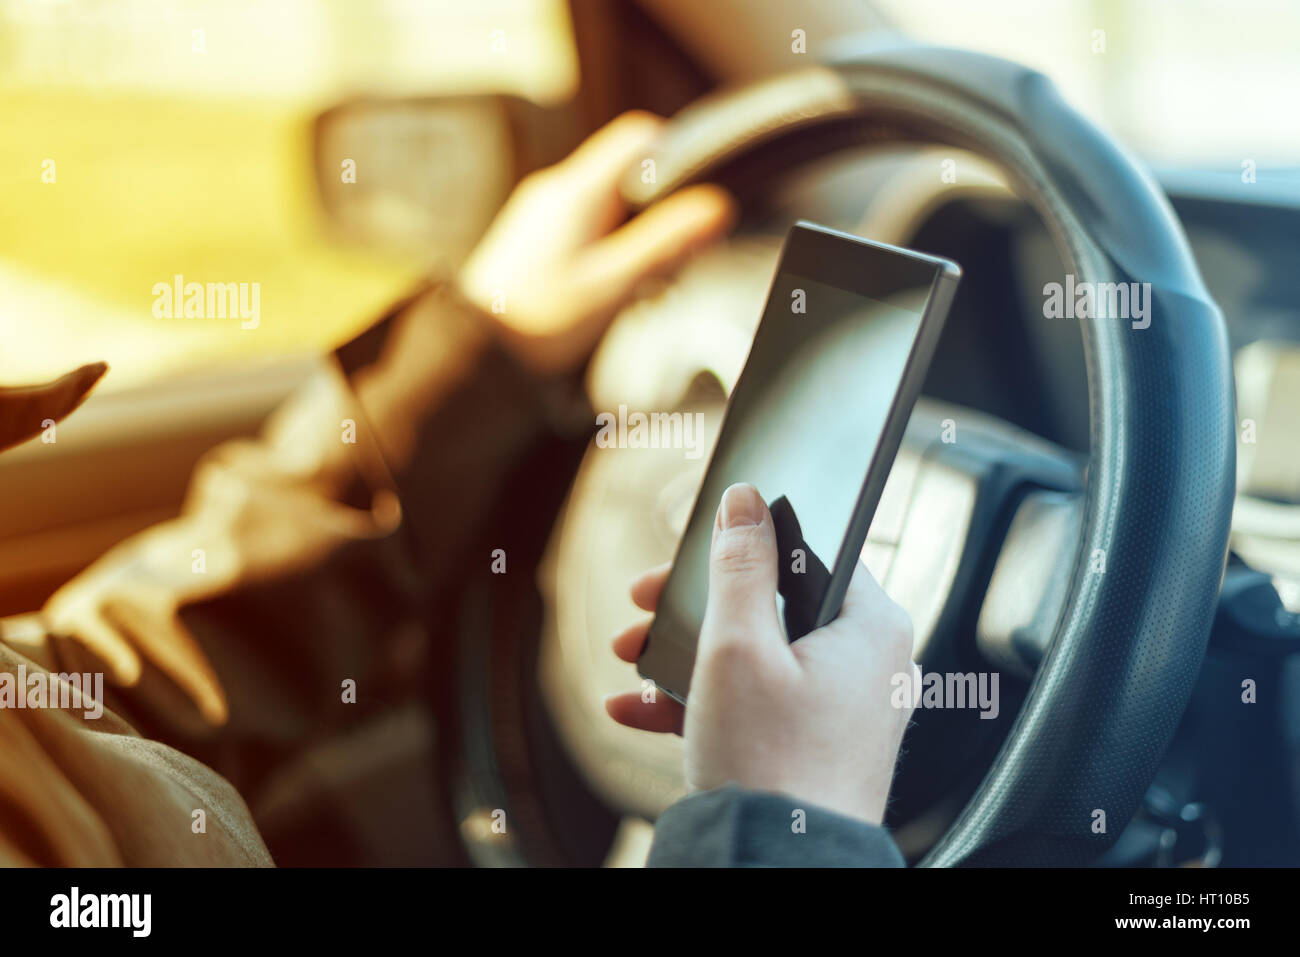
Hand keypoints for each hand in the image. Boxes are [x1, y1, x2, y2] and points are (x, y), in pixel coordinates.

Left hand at [458, 111, 734, 374]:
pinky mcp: (533, 238)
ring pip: (608, 205)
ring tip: (635, 288)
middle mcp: (555, 191)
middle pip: (628, 175)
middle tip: (669, 263)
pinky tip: (605, 293)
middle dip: (658, 214)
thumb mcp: (612, 284)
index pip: (639, 137)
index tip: (696, 197)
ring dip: (633, 240)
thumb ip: (665, 243)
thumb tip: (715, 208)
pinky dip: (606, 252)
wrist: (475, 351)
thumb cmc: (534, 323)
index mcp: (577, 191)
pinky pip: (585, 228)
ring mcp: (541, 213)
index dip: (678, 158)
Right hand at [607, 482, 919, 825]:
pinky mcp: (814, 745)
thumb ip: (740, 565)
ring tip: (631, 658)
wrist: (778, 869)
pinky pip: (756, 703)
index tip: (693, 545)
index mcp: (872, 625)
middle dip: (696, 607)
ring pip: (758, 654)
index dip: (745, 539)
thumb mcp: (738, 647)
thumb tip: (745, 500)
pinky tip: (638, 709)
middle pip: (775, 603)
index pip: (813, 548)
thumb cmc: (771, 762)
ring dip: (687, 654)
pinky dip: (702, 700)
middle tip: (644, 606)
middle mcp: (868, 663)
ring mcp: (842, 708)